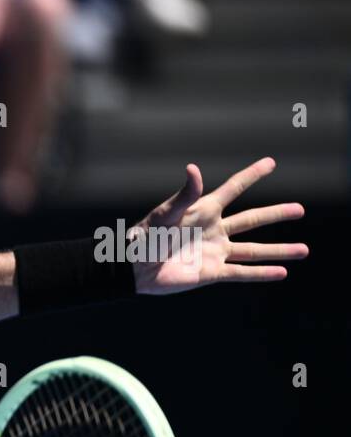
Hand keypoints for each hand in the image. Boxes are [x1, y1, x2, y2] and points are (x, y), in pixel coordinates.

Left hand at [129, 157, 306, 295]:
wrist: (132, 268)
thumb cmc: (144, 237)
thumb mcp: (165, 214)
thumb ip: (184, 195)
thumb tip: (193, 169)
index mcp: (203, 210)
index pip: (233, 189)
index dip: (251, 175)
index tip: (270, 163)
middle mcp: (214, 230)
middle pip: (252, 219)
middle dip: (277, 214)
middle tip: (301, 209)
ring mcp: (214, 252)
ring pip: (253, 249)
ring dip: (278, 250)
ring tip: (304, 250)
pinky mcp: (211, 273)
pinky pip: (241, 273)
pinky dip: (261, 274)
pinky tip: (282, 273)